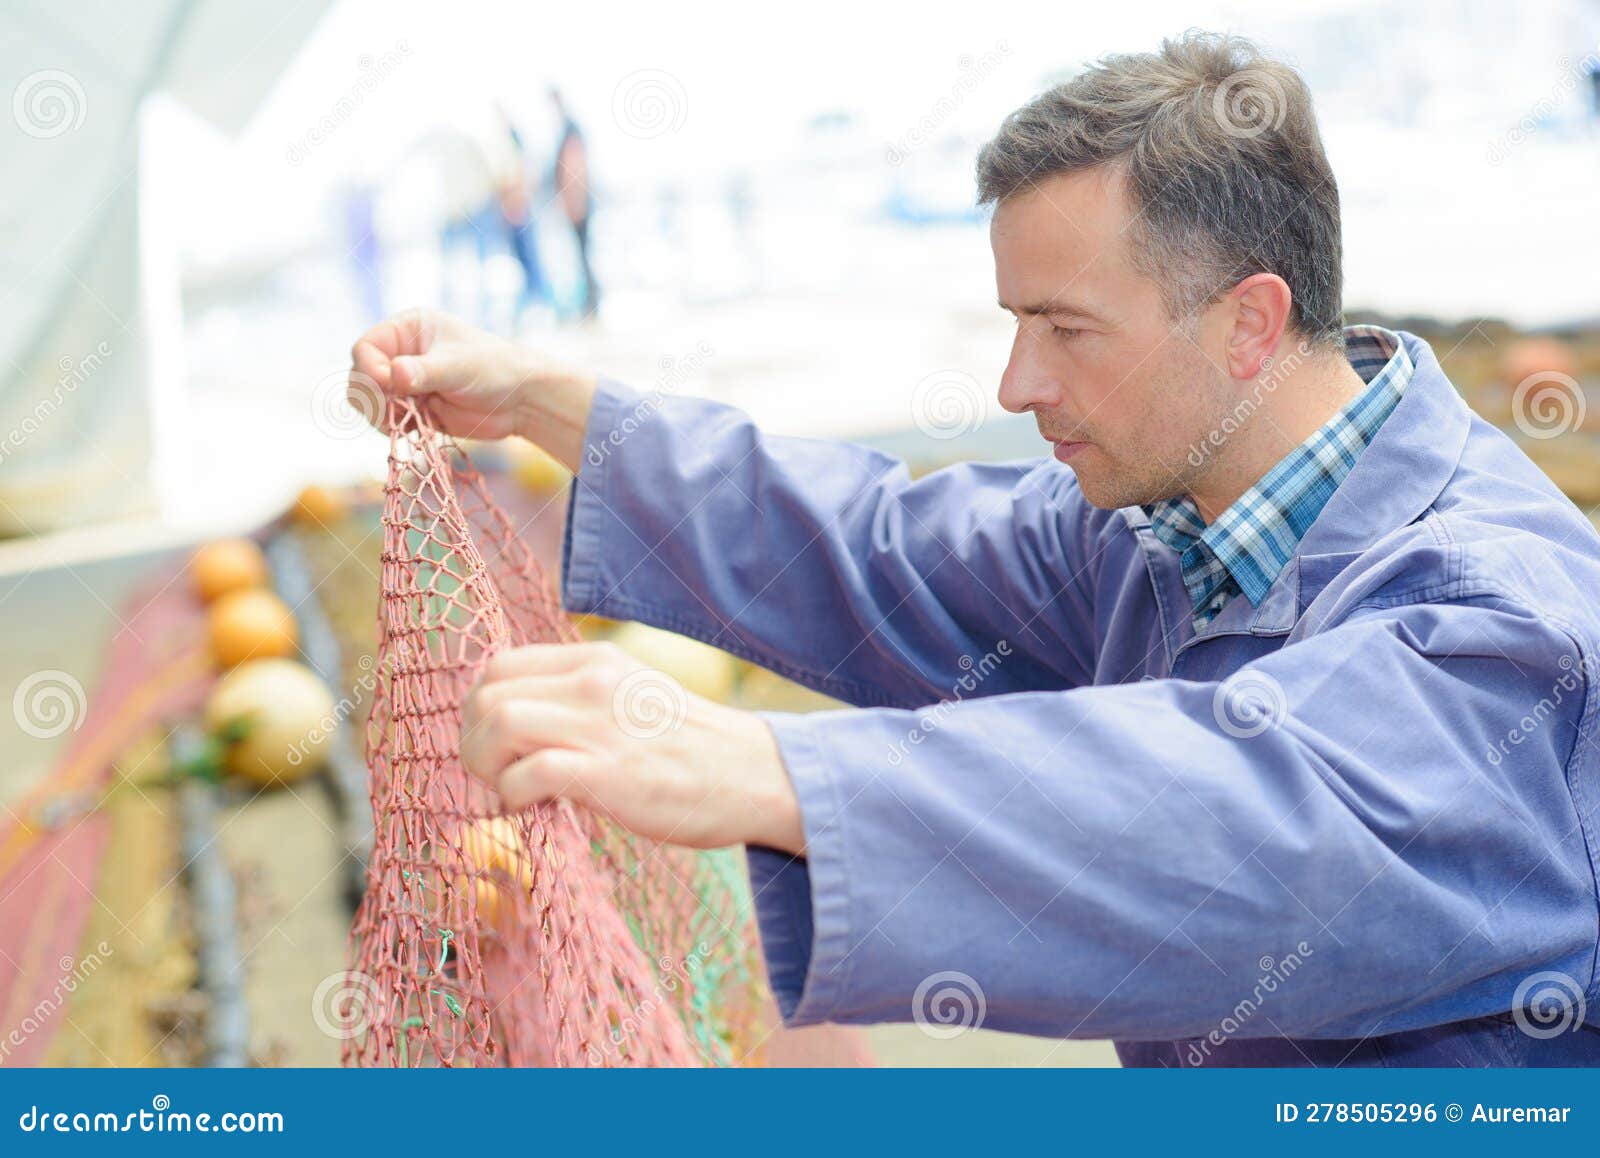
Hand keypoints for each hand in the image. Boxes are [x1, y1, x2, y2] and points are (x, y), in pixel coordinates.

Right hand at [349, 308, 597, 468]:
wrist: (521, 401)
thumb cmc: (495, 369)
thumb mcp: (459, 366)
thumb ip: (425, 371)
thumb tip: (395, 374)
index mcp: (408, 328)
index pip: (365, 348)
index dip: (369, 370)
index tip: (389, 387)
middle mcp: (401, 352)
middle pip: (360, 376)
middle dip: (374, 396)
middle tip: (398, 410)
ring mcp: (405, 382)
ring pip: (369, 402)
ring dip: (383, 415)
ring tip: (412, 420)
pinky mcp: (413, 408)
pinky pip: (386, 421)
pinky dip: (395, 428)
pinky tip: (420, 428)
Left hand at [460, 642, 805, 854]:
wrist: (753, 775)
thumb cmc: (690, 748)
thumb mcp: (630, 697)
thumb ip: (579, 699)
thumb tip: (515, 725)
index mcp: (593, 661)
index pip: (497, 667)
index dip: (479, 710)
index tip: (497, 746)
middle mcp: (590, 681)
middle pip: (486, 695)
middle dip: (474, 742)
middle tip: (498, 777)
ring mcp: (598, 725)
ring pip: (497, 725)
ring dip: (487, 767)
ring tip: (510, 793)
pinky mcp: (607, 772)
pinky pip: (526, 775)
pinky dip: (511, 798)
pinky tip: (531, 812)